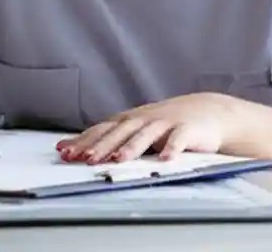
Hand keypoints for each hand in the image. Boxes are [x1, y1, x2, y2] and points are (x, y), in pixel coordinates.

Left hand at [56, 93, 241, 163]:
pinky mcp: (187, 129)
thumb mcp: (134, 128)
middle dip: (102, 146)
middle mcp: (143, 119)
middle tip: (86, 159)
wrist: (206, 112)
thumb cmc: (164, 123)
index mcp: (128, 120)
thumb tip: (70, 148)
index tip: (65, 153)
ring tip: (120, 159)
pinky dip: (172, 148)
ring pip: (146, 135)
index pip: (101, 130)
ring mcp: (165, 123)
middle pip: (119, 132)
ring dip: (132, 147)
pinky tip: (166, 159)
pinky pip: (179, 140)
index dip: (84, 141)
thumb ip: (107, 138)